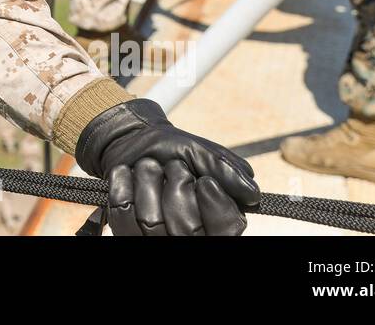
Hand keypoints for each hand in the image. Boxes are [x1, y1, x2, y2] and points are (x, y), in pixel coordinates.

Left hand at [75, 99, 259, 234]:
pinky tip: (127, 170)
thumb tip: (252, 193)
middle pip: (186, 228)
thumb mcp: (202, 152)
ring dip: (148, 178)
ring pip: (150, 222)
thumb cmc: (174, 149)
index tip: (204, 180)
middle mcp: (186, 234)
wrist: (134, 139)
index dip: (214, 203)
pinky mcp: (126, 227)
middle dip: (177, 182)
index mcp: (213, 220)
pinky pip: (123, 213)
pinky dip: (124, 183)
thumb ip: (226, 170)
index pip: (225, 229)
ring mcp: (153, 235)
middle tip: (172, 164)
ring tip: (149, 165)